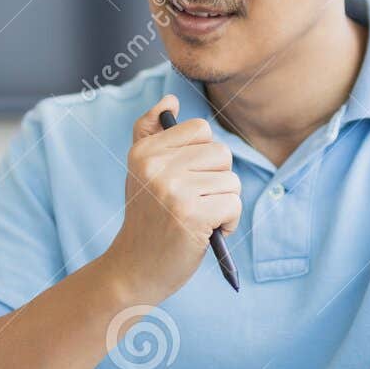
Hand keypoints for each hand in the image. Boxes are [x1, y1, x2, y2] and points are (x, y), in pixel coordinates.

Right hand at [102, 94, 240, 303]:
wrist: (134, 269)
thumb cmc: (146, 219)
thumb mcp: (140, 172)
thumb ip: (150, 132)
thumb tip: (170, 99)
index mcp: (143, 151)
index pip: (200, 129)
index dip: (204, 157)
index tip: (186, 179)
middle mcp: (155, 166)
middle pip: (221, 153)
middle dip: (217, 181)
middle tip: (195, 204)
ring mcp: (173, 190)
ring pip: (231, 180)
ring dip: (224, 204)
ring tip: (200, 219)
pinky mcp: (192, 215)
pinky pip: (234, 204)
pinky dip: (229, 223)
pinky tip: (208, 233)